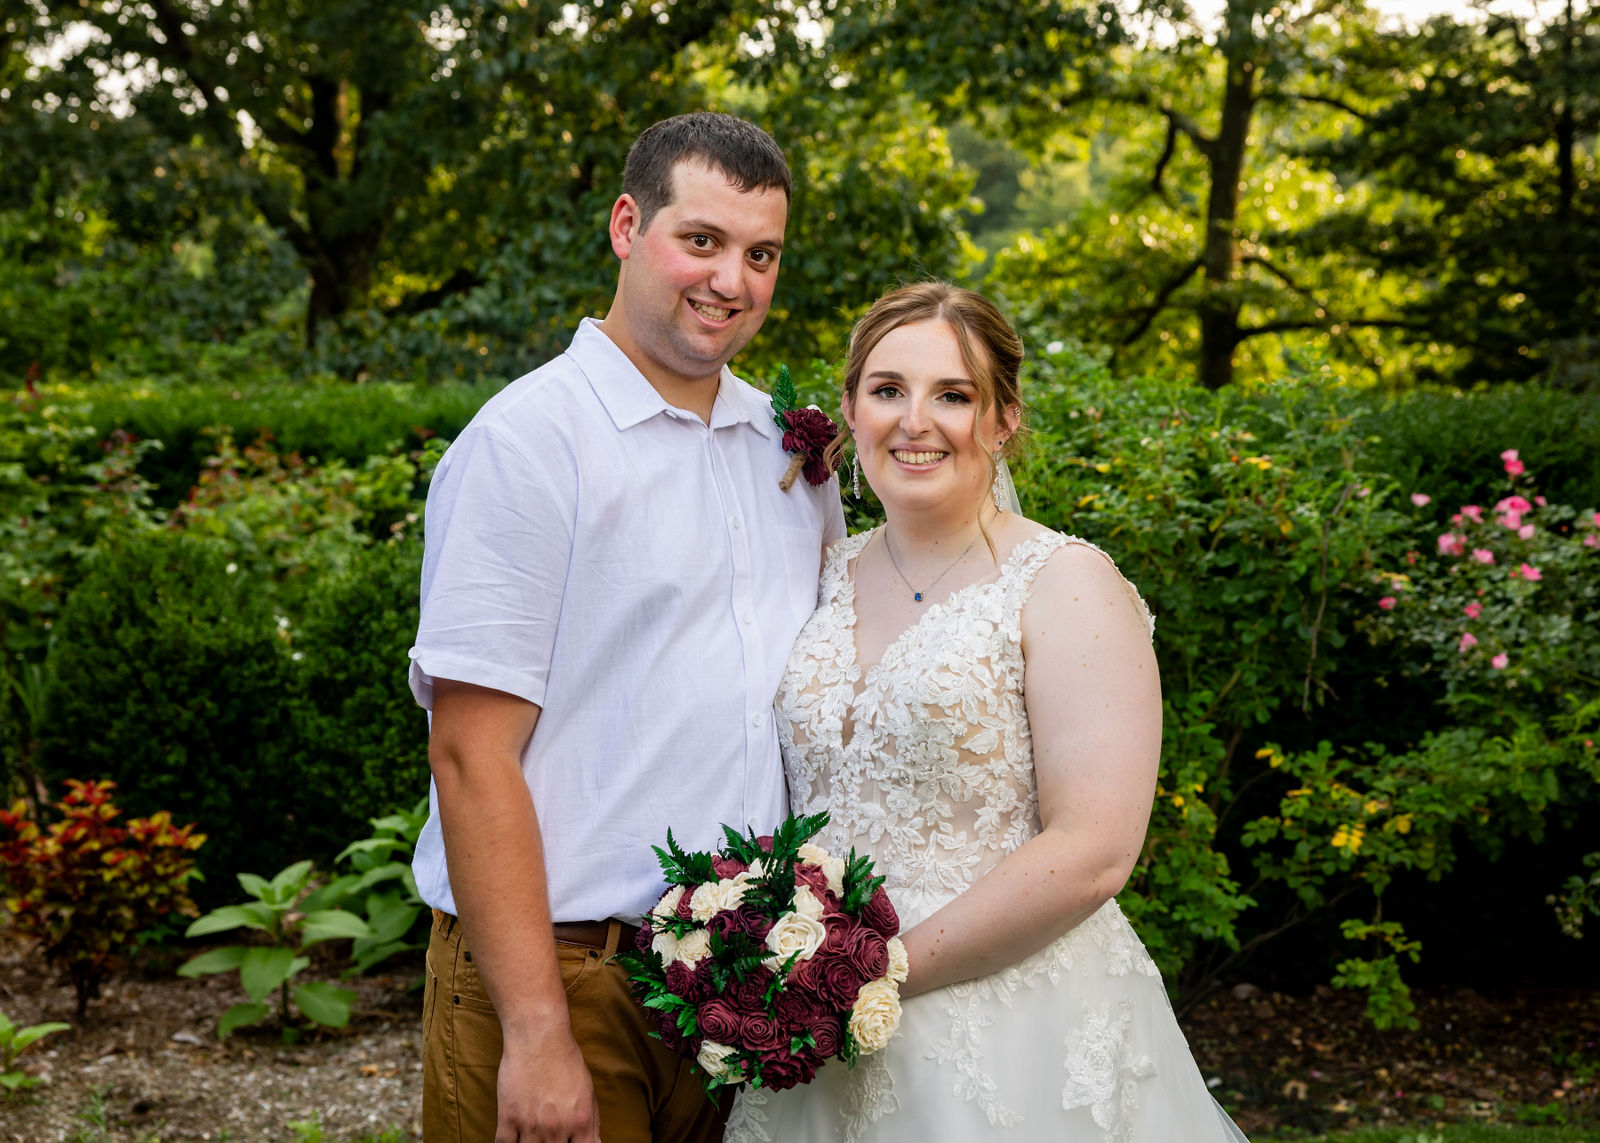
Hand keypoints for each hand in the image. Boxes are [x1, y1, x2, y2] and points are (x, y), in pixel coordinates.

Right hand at [495, 1025, 600, 1141]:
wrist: (539, 1036)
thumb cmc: (566, 1060)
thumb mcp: (588, 1091)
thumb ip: (592, 1122)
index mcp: (580, 1122)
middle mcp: (557, 1127)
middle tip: (548, 1137)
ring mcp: (531, 1124)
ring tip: (532, 1134)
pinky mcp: (508, 1117)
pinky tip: (514, 1138)